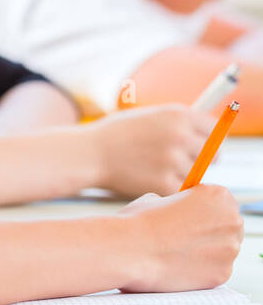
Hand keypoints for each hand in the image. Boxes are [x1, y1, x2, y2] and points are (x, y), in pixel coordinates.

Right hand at [89, 105, 214, 195]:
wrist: (89, 154)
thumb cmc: (116, 135)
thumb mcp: (150, 116)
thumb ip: (179, 124)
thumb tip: (208, 135)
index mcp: (179, 114)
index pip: (216, 129)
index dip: (209, 139)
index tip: (203, 146)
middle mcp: (180, 135)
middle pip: (214, 153)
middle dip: (202, 159)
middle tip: (183, 162)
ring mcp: (173, 160)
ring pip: (197, 174)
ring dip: (183, 175)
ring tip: (157, 170)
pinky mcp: (165, 183)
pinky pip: (181, 190)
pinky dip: (169, 189)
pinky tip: (151, 181)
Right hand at [115, 185, 242, 291]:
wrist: (130, 251)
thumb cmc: (139, 223)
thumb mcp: (157, 199)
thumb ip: (178, 204)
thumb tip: (180, 212)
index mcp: (218, 195)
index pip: (222, 203)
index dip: (205, 212)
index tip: (192, 219)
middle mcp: (232, 220)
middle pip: (230, 226)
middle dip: (211, 232)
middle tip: (186, 239)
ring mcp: (230, 249)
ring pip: (225, 251)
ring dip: (207, 252)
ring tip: (179, 254)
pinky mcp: (223, 274)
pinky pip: (217, 271)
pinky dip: (202, 271)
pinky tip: (181, 267)